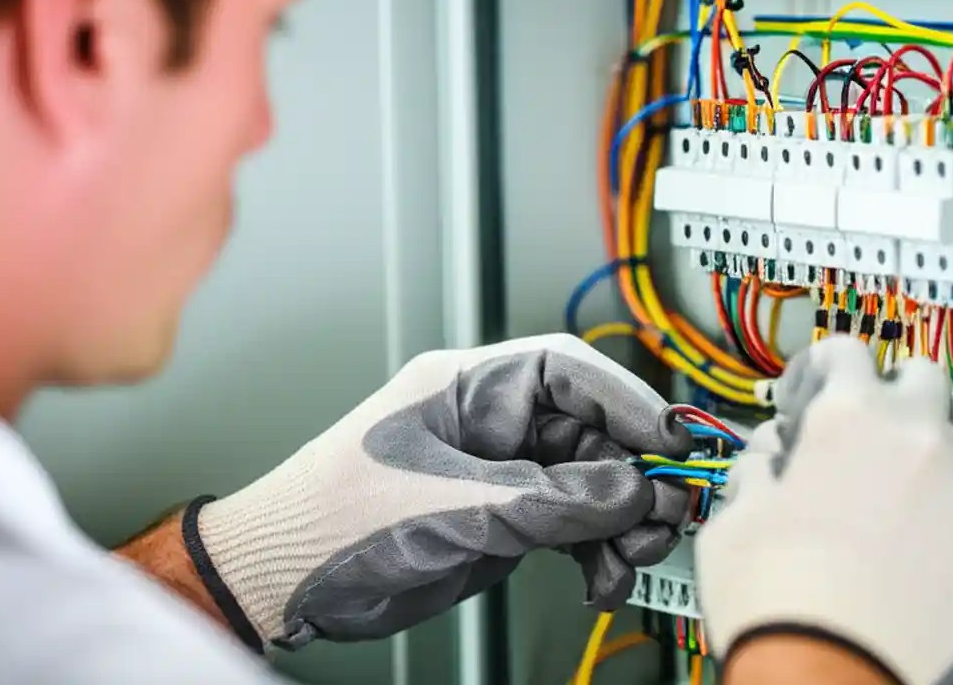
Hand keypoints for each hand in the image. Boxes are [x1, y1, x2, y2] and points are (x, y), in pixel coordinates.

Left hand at [187, 335, 692, 650]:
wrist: (282, 581)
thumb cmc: (332, 519)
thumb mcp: (451, 506)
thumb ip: (548, 499)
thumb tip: (630, 491)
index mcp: (468, 387)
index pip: (566, 371)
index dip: (626, 399)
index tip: (669, 439)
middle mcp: (490, 423)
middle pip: (590, 433)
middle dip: (630, 477)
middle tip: (659, 517)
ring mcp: (498, 472)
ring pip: (587, 486)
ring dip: (618, 524)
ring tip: (628, 560)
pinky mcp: (500, 518)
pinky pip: (568, 526)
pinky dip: (593, 554)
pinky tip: (600, 581)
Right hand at [696, 336, 952, 684]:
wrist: (831, 671)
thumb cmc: (779, 600)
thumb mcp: (735, 518)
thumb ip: (757, 469)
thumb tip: (769, 458)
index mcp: (847, 417)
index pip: (845, 351)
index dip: (822, 367)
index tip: (813, 393)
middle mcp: (917, 434)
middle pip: (922, 374)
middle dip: (894, 392)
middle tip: (873, 426)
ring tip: (932, 459)